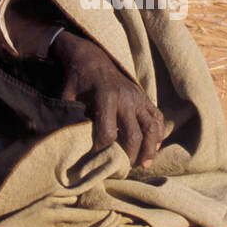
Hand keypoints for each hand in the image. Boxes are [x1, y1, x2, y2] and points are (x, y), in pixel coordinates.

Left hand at [51, 31, 164, 167]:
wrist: (90, 58)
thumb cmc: (77, 81)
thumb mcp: (68, 97)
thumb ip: (70, 118)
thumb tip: (69, 144)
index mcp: (105, 98)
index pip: (107, 133)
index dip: (101, 150)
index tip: (96, 159)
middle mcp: (125, 98)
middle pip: (134, 135)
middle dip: (130, 155)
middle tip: (125, 168)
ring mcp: (137, 97)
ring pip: (151, 128)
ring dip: (150, 149)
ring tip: (144, 164)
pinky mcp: (144, 96)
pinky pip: (157, 117)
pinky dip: (159, 133)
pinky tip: (155, 147)